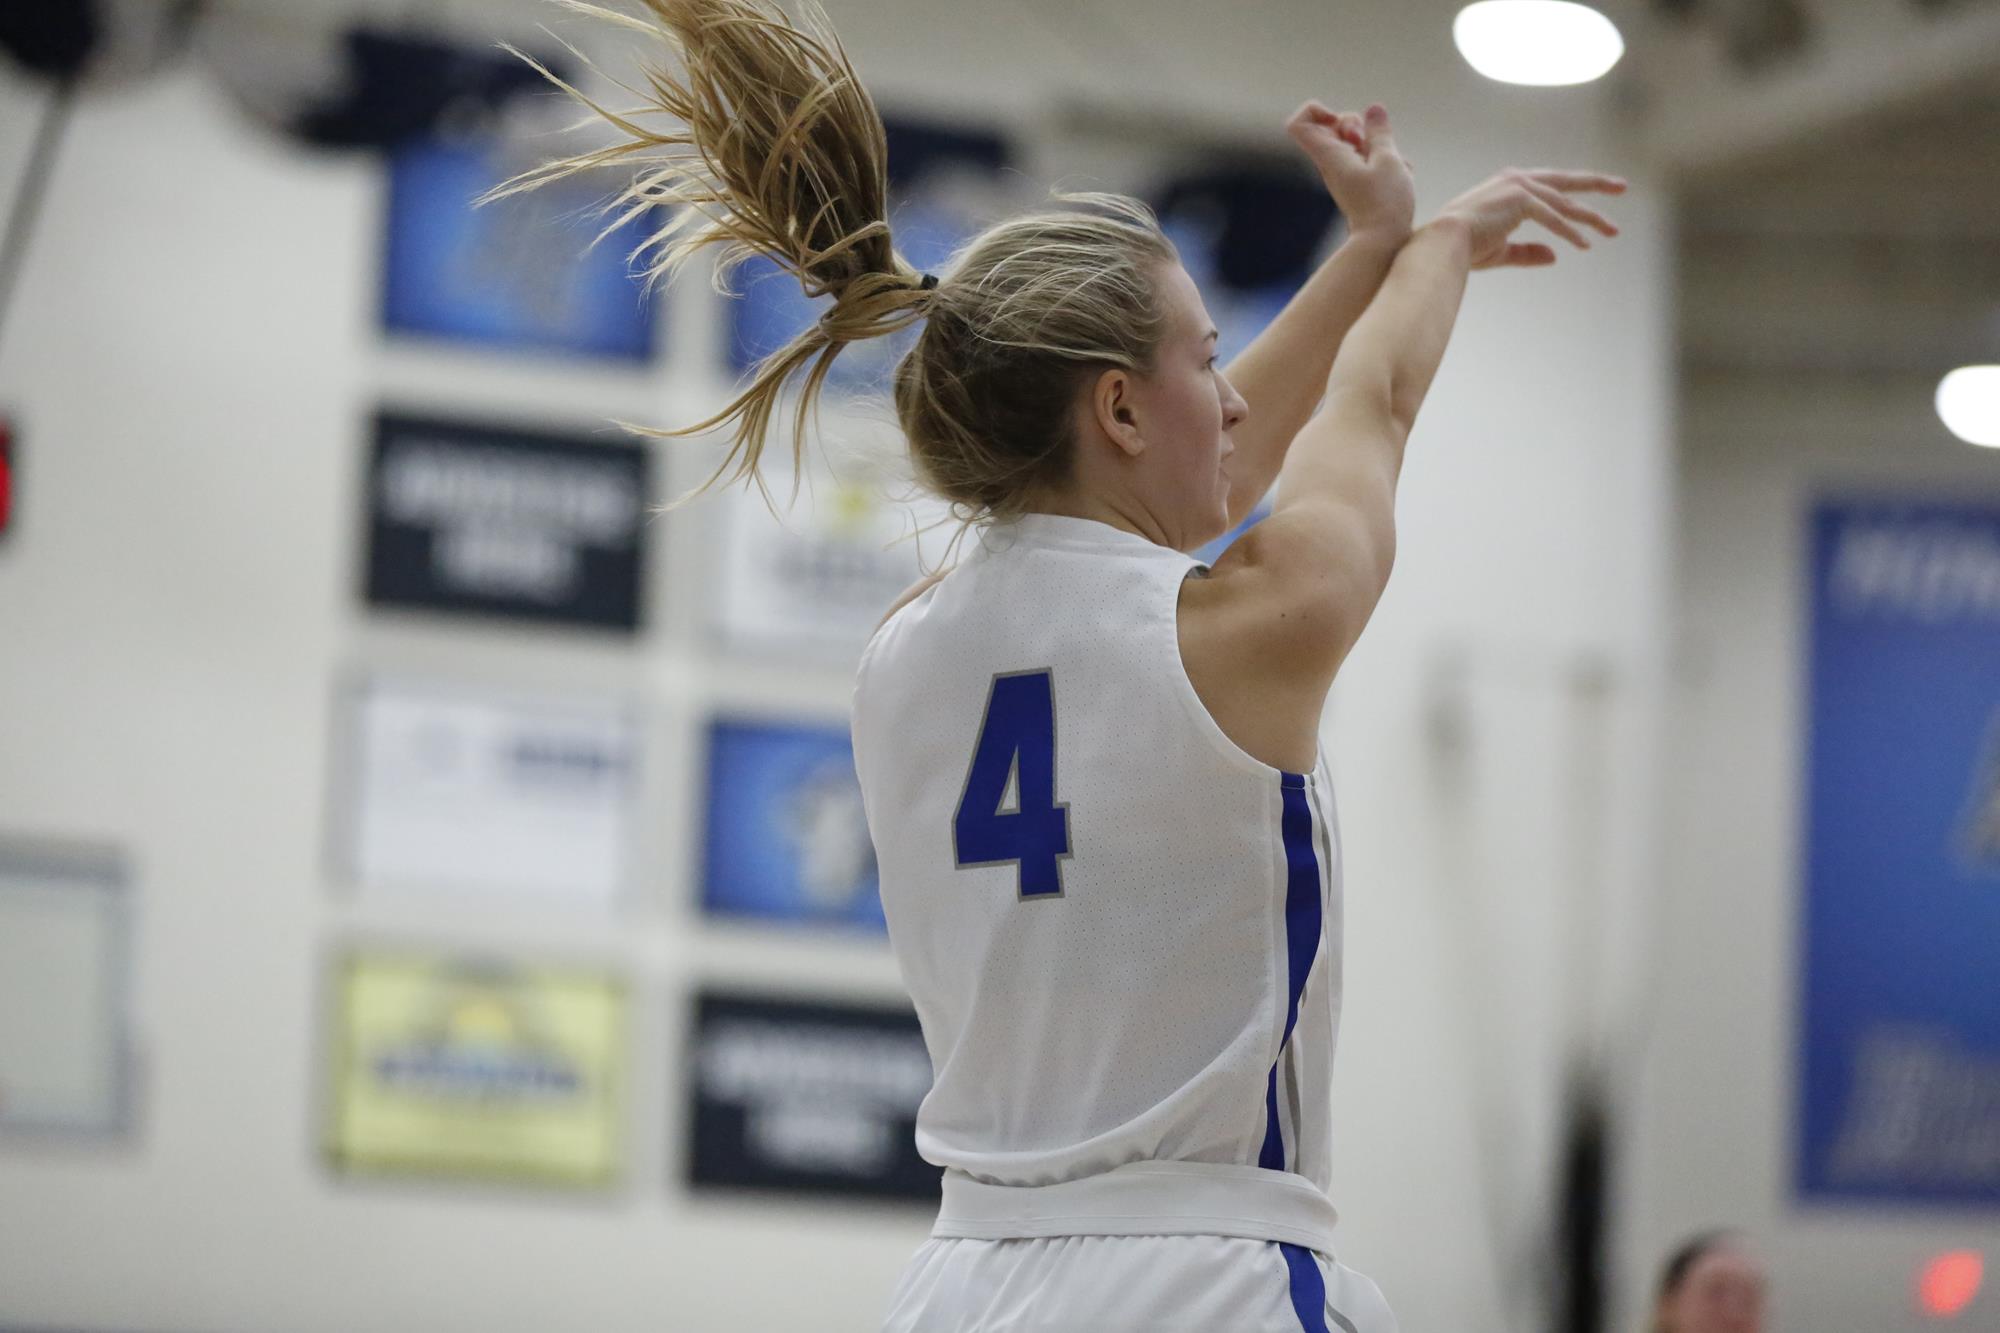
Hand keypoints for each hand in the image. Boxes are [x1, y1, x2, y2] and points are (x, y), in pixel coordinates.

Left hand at [1286, 101, 1414, 244]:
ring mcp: (1344, 174)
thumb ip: (1380, 132)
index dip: (1317, 111)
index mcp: (1330, 155)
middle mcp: (1331, 164)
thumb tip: (1374, 109)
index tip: (1341, 120)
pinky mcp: (1358, 183)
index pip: (1300, 124)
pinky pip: (1368, 159)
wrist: (1383, 243)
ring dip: (1377, 144)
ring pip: (1356, 142)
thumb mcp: (1388, 160)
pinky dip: (1384, 159)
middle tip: (1367, 145)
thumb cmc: (1385, 203)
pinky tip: (1402, 172)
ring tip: (1393, 162)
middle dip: (1357, 125)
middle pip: (1333, 125)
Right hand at [1431, 168, 1625, 269]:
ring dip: (1591, 218)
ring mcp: (1520, 187)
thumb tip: (1554, 256)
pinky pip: (1554, 219)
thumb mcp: (1502, 250)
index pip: (1551, 185)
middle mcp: (1517, 179)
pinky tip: (1585, 245)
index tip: (1598, 193)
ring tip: (1612, 231)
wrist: (1443, 244)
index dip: (1575, 190)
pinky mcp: (1521, 201)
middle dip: (1597, 184)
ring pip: (1565, 203)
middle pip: (1566, 181)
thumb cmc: (1464, 248)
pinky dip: (1570, 232)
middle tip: (1623, 187)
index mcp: (1509, 184)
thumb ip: (1528, 251)